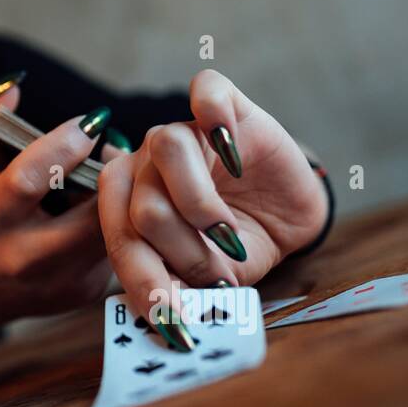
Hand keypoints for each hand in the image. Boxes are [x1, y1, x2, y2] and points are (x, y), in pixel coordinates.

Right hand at [0, 77, 114, 322]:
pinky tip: (128, 199)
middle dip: (115, 174)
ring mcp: (63, 280)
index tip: (91, 121)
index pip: (28, 181)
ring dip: (129, 195)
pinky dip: (132, 216)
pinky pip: (126, 246)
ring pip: (118, 231)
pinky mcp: (91, 292)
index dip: (63, 146)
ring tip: (128, 168)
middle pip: (91, 213)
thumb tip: (11, 89)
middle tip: (123, 145)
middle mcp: (26, 257)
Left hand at [97, 69, 328, 326]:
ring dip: (200, 207)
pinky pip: (207, 91)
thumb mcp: (206, 277)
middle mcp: (147, 163)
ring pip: (164, 150)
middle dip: (180, 252)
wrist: (292, 218)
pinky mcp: (226, 105)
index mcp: (130, 202)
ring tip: (229, 233)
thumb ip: (175, 285)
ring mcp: (184, 131)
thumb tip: (160, 312)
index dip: (141, 276)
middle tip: (216, 275)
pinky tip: (233, 154)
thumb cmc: (240, 244)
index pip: (115, 231)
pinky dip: (216, 119)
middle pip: (138, 201)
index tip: (172, 315)